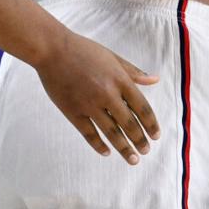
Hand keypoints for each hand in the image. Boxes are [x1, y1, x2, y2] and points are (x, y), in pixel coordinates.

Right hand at [33, 31, 160, 164]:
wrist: (52, 50)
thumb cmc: (83, 50)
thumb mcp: (112, 57)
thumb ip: (133, 71)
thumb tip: (155, 79)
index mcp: (119, 79)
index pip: (142, 107)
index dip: (151, 124)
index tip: (156, 136)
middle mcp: (107, 94)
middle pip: (129, 123)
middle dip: (140, 140)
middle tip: (145, 151)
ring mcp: (89, 104)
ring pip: (111, 132)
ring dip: (124, 148)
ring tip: (133, 159)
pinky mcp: (72, 111)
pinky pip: (89, 133)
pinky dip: (99, 145)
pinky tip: (107, 152)